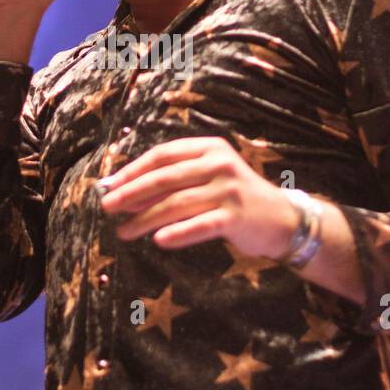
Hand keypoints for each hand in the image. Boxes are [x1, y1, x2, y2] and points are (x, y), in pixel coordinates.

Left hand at [96, 137, 297, 258]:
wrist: (282, 219)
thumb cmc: (235, 198)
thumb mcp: (210, 176)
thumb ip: (175, 179)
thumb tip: (124, 191)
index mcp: (210, 148)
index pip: (163, 155)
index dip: (132, 170)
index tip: (109, 185)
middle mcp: (219, 164)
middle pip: (165, 178)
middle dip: (131, 193)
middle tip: (107, 207)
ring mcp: (229, 190)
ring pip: (177, 204)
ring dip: (145, 219)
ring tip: (124, 231)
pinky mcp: (236, 216)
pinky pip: (200, 225)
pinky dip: (178, 233)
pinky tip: (158, 241)